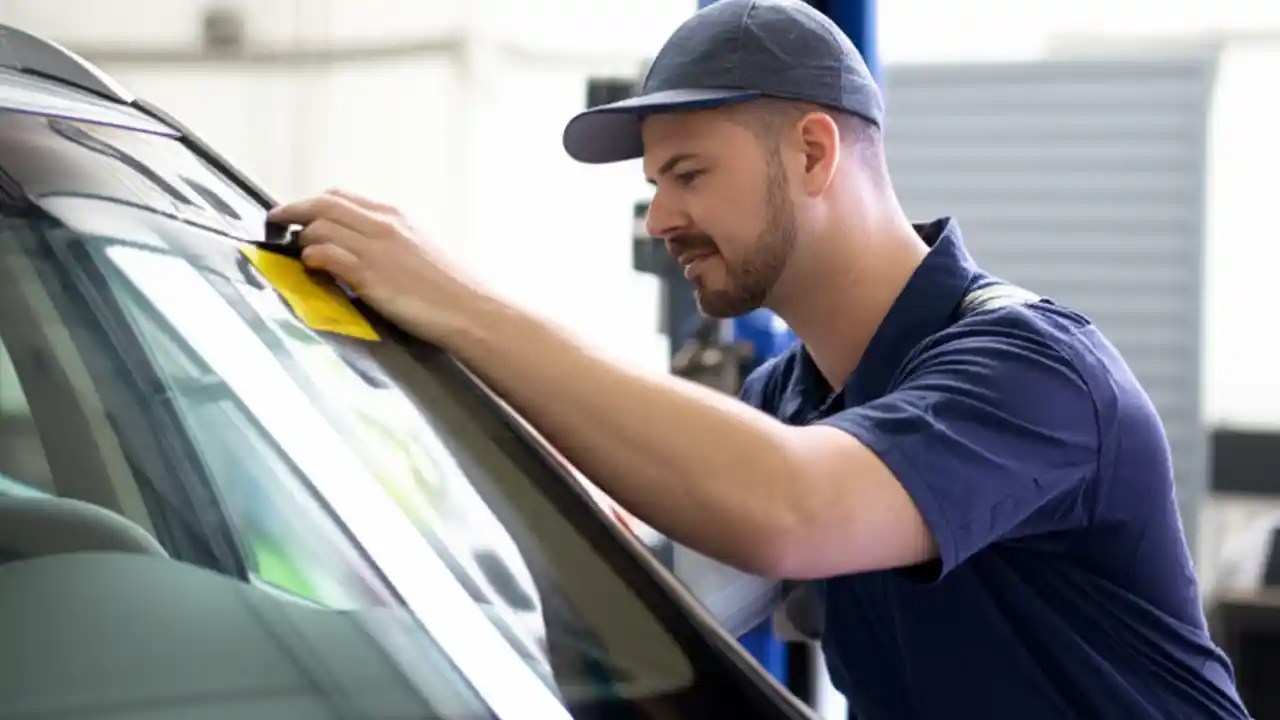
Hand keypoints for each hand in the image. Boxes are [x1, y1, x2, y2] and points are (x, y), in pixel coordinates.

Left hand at [267, 188, 485, 347]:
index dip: (311, 203)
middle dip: (293, 211)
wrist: (469, 308)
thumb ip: (387, 243)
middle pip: (323, 205)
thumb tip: (357, 248)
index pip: (340, 197)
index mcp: (394, 216)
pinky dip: (312, 257)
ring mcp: (374, 249)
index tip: (296, 213)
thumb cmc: (449, 287)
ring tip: (298, 253)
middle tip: (277, 222)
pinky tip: (311, 266)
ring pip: (320, 228)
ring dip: (302, 239)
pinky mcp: (369, 275)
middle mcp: (382, 225)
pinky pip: (327, 256)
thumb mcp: (417, 250)